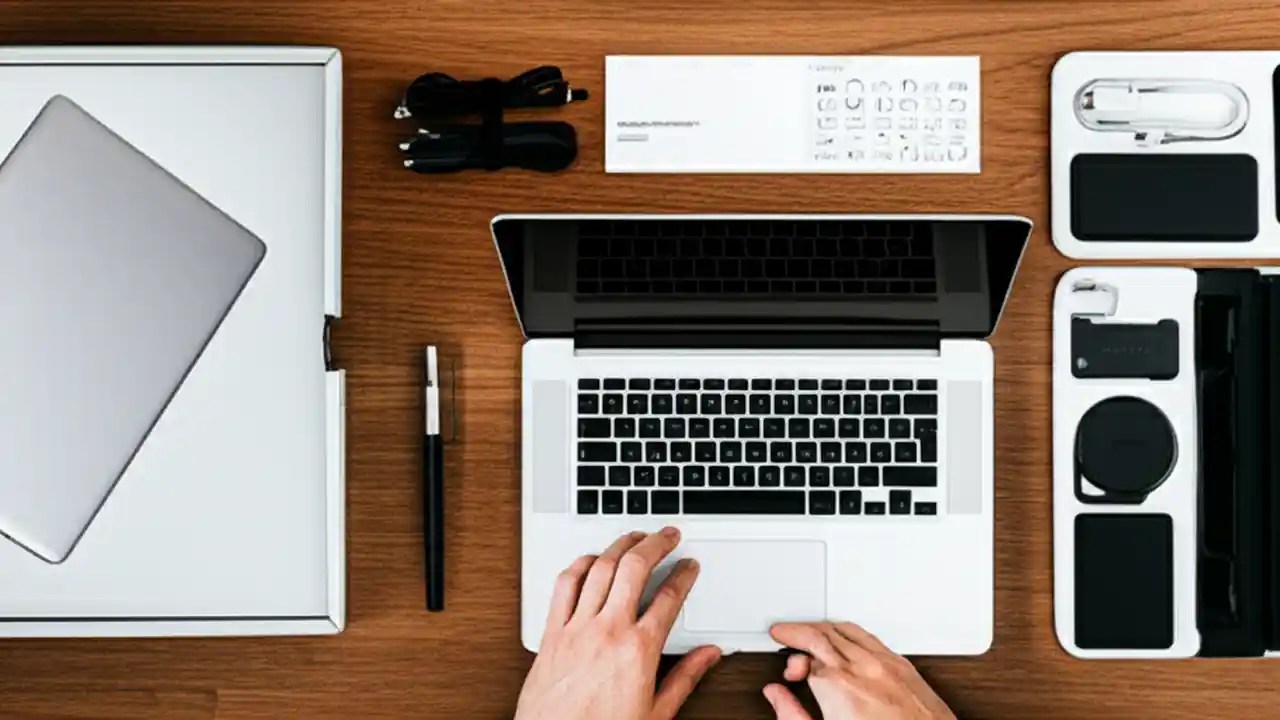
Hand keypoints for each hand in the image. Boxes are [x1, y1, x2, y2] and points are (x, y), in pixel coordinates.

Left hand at [514, 528, 721, 719]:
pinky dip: (579, 565)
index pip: (670, 597)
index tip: (689, 565)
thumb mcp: (656, 713)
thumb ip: (685, 678)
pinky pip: (565, 585)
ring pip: (600, 568)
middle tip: (668, 535)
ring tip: (636, 536)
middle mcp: (608, 631)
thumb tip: (708, 655)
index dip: (684, 574)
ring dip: (620, 545)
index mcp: (639, 650)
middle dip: (656, 543)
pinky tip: (591, 558)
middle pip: (635, 568)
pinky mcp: (552, 633)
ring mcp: (577, 628)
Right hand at [763, 622, 954, 719]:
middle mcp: (864, 668)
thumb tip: (777, 696)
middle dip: (799, 632)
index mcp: (840, 687)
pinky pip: (870, 637)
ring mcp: (887, 664)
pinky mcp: (905, 667)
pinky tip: (844, 643)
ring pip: (846, 629)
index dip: (790, 659)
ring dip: (823, 629)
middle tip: (786, 638)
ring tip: (810, 639)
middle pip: (822, 633)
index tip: (787, 668)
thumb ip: (794, 716)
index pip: (805, 653)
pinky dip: (849, 634)